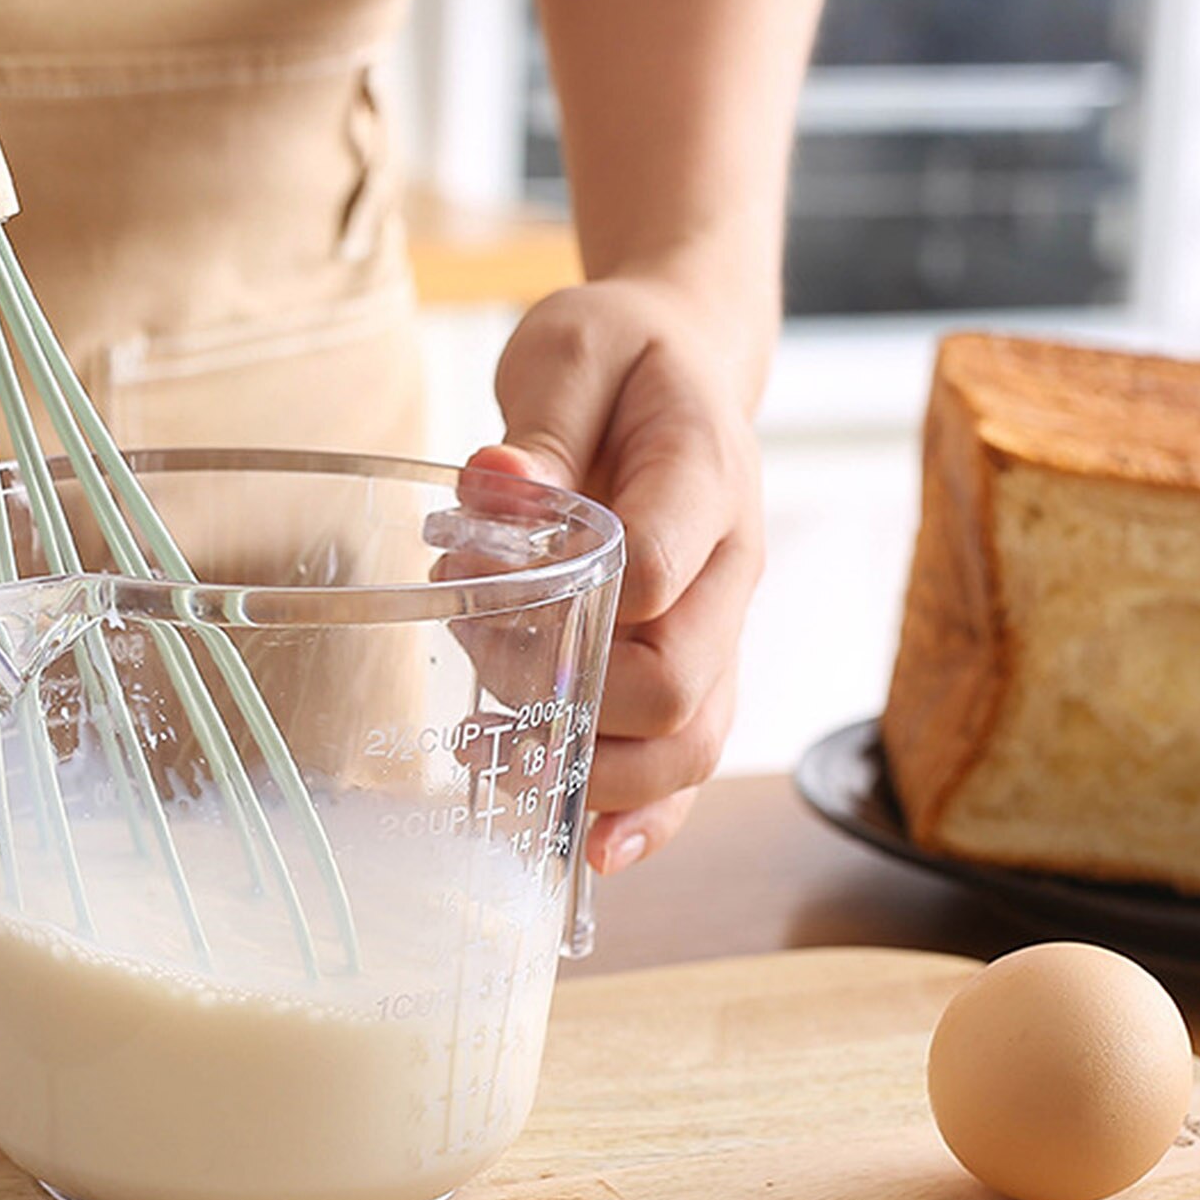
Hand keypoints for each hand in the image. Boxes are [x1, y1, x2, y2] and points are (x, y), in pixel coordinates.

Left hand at [471, 275, 765, 874]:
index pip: (662, 566)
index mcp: (706, 473)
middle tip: (470, 656)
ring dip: (588, 767)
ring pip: (690, 741)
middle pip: (677, 684)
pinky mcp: (698, 658)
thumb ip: (540, 424)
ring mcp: (720, 623)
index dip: (577, 602)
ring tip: (486, 751)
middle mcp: (729, 564)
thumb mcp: (572, 351)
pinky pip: (689, 755)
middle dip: (563, 697)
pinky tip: (588, 848)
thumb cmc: (623, 356)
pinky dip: (644, 812)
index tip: (471, 578)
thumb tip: (495, 486)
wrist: (681, 368)